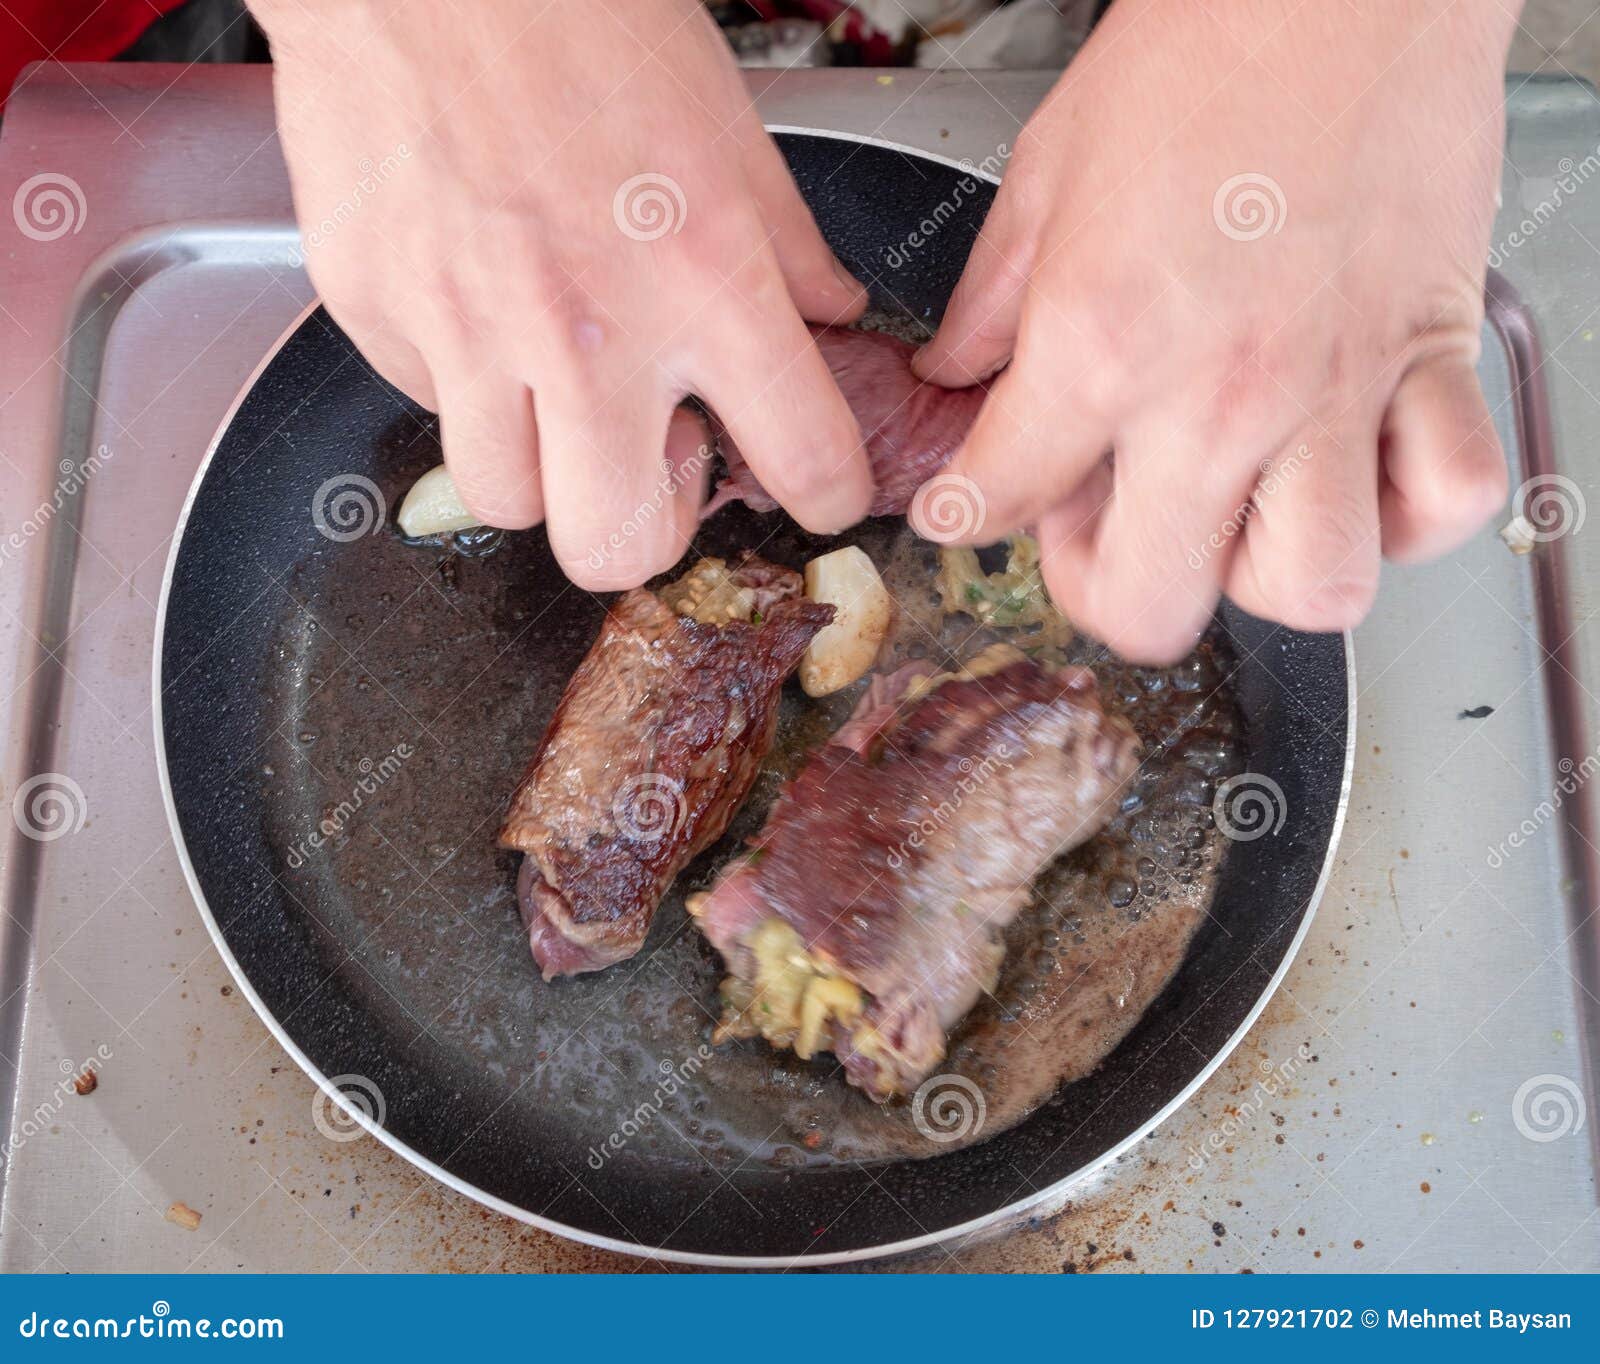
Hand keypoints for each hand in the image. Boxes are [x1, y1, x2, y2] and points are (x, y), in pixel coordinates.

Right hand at [251, 0, 871, 586]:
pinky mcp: (378, 314)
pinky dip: (465, 386)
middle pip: (616, 550)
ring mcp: (467, 332)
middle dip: (646, 528)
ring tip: (556, 391)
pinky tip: (482, 312)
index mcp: (704, 281)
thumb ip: (786, 248)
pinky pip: (430, 409)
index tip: (814, 487)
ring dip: (546, 470)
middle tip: (651, 466)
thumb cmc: (574, 15)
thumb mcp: (731, 128)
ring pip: (511, 506)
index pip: (803, 463)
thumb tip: (826, 316)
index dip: (826, 495)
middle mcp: (586, 333)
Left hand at [911, 0, 1516, 662]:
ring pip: (1312, 588)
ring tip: (1225, 518)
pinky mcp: (1431, 359)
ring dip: (1253, 577)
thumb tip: (957, 374)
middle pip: (1152, 604)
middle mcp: (1219, 394)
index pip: (1001, 503)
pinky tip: (1351, 478)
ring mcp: (1334, 389)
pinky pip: (1444, 502)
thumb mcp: (1047, 171)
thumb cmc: (1209, 45)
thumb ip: (992, 301)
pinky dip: (1401, 516)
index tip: (969, 509)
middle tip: (1094, 529)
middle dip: (1102, 588)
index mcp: (1101, 341)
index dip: (964, 517)